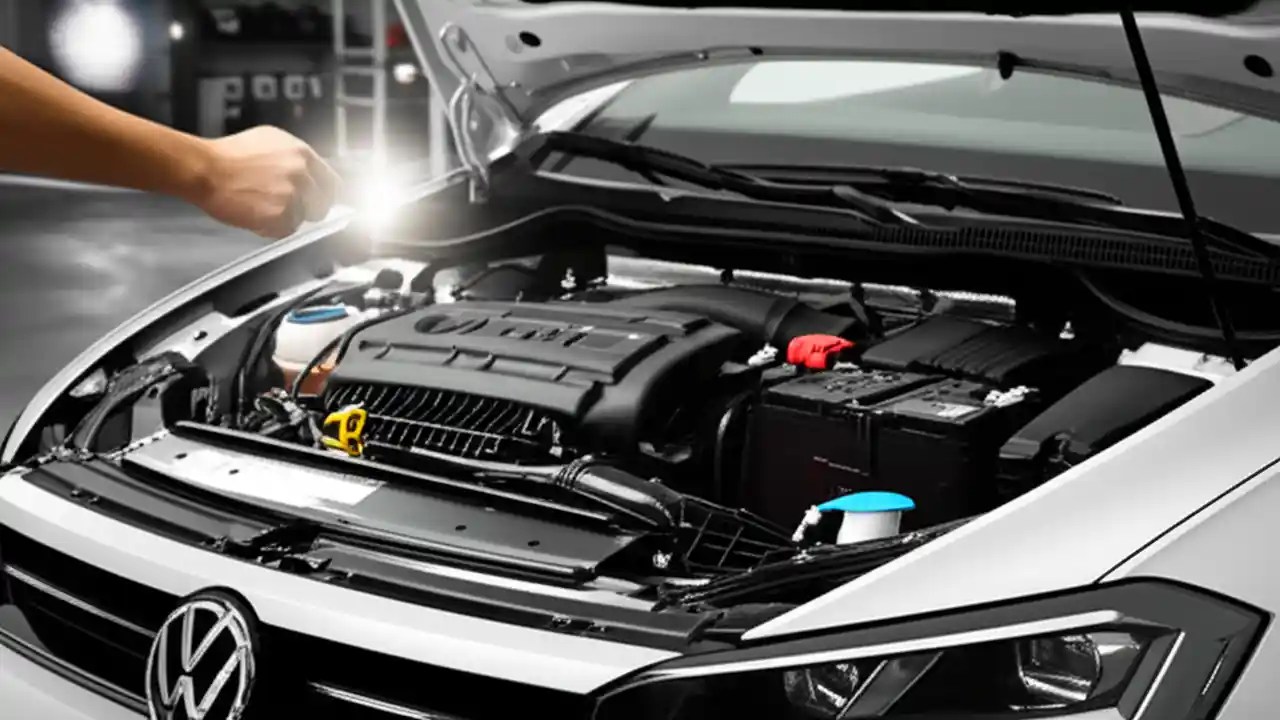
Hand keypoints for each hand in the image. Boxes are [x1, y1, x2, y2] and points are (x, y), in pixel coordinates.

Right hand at [188, 126, 341, 238]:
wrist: (204, 169)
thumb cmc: (228, 156)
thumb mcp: (270, 142)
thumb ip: (294, 158)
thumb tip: (310, 172)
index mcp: (302, 153)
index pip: (333, 182)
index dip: (324, 195)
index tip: (320, 201)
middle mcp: (301, 172)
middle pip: (323, 204)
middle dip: (307, 209)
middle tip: (284, 206)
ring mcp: (293, 194)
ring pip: (303, 218)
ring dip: (286, 218)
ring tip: (261, 205)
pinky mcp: (281, 214)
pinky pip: (286, 230)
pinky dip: (272, 228)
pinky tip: (255, 214)